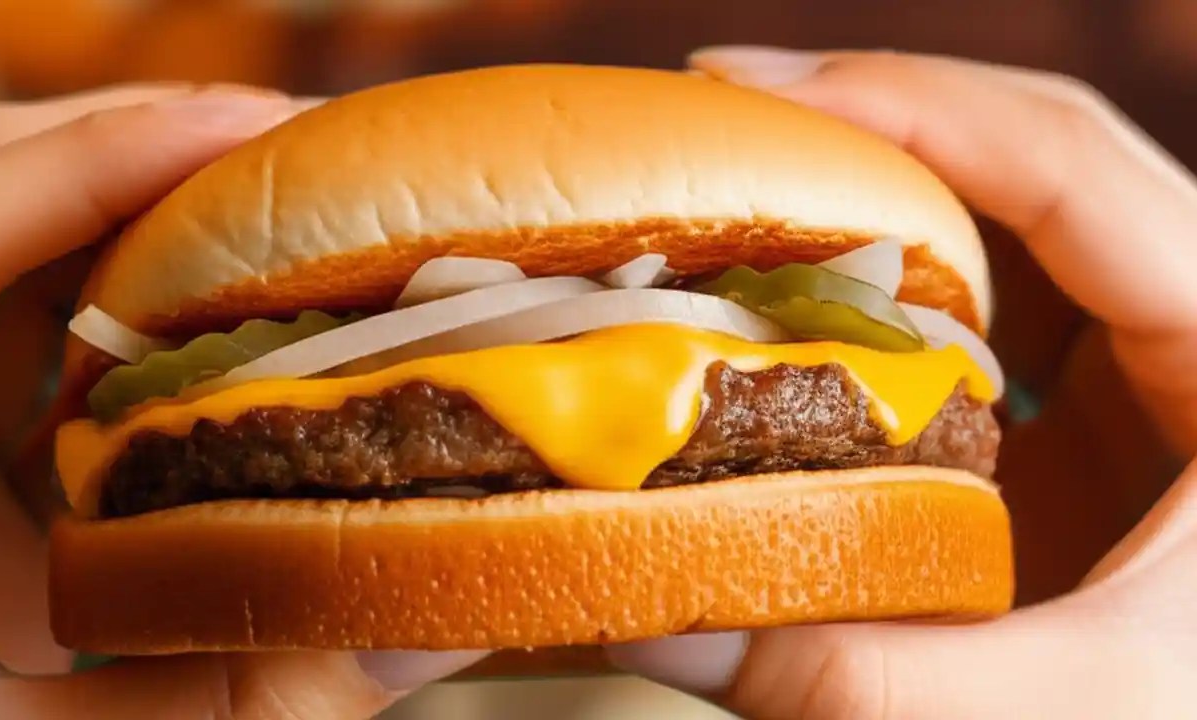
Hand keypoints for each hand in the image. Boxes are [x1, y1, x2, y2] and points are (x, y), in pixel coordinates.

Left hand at [0, 86, 484, 718]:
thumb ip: (261, 688)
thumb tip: (448, 599)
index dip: (98, 157)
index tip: (257, 126)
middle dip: (150, 163)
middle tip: (310, 169)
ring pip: (8, 257)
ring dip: (158, 227)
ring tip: (296, 231)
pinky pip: (33, 340)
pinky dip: (144, 316)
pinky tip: (241, 337)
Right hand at [607, 48, 1196, 718]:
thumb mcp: (1087, 703)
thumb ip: (877, 677)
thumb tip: (661, 621)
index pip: (1069, 163)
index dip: (908, 104)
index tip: (752, 89)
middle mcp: (1190, 316)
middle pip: (1023, 162)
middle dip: (863, 125)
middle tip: (714, 115)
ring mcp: (1140, 359)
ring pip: (999, 224)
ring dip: (866, 199)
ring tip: (739, 196)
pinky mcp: (1090, 408)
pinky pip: (981, 303)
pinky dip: (879, 288)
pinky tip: (797, 304)